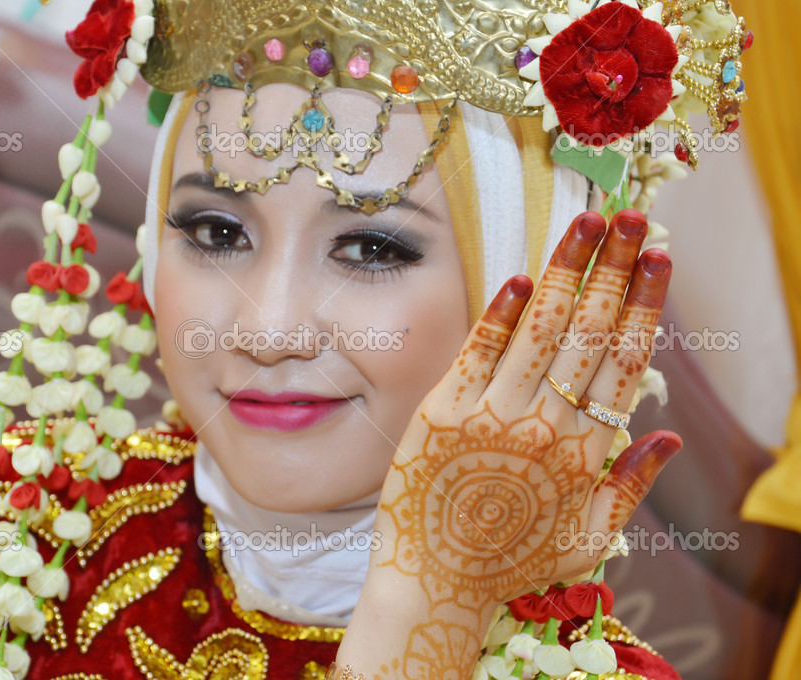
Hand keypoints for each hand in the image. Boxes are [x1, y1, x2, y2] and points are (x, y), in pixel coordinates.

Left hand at [336, 210, 681, 679]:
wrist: (435, 584)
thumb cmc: (513, 563)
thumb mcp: (588, 537)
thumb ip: (630, 484)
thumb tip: (670, 435)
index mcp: (586, 452)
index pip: (625, 361)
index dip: (644, 305)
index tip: (658, 259)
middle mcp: (546, 425)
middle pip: (590, 332)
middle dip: (614, 267)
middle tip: (632, 215)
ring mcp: (492, 414)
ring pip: (541, 329)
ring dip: (566, 270)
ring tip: (587, 222)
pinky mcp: (442, 411)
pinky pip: (478, 351)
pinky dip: (502, 312)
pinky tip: (522, 275)